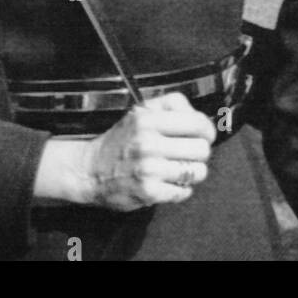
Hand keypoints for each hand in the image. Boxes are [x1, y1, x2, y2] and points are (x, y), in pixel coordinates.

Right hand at [38, 91, 216, 210]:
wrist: (90, 171)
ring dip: (192, 172)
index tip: (204, 136)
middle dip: (200, 153)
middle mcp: (148, 143)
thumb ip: (172, 105)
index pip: (198, 123)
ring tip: (178, 169)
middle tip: (187, 154)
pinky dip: (180, 189)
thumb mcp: (142, 111)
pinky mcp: (148, 192)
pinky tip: (167, 183)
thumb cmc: (123, 139)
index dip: (208, 131)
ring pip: (198, 172)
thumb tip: (202, 119)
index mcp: (149, 119)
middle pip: (202, 149)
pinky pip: (184, 192)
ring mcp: (149, 169)